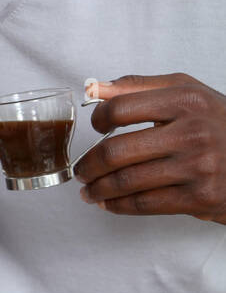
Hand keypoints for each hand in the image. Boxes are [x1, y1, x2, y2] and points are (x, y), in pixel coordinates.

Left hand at [75, 74, 225, 222]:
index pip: (121, 108)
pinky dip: (119, 206)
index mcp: (185, 100)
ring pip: (127, 181)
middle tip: (80, 171)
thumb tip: (93, 89)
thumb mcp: (188, 93)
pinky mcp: (200, 198)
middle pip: (117, 150)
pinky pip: (145, 204)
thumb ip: (139, 87)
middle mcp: (191, 132)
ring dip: (98, 189)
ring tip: (88, 190)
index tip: (94, 128)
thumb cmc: (220, 123)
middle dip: (89, 165)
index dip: (98, 120)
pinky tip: (109, 203)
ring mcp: (196, 167)